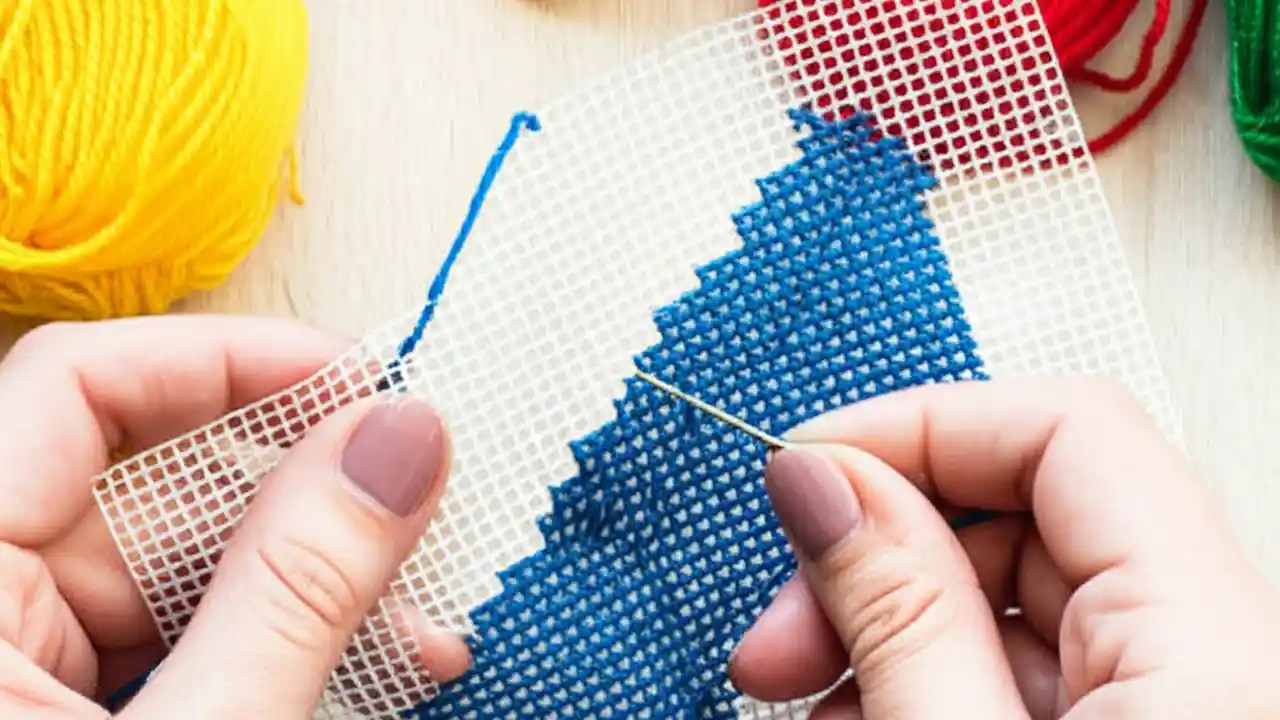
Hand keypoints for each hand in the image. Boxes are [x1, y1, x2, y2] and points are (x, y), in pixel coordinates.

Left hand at [0, 316, 469, 717]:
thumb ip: (296, 590)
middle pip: (154, 489)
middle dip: (310, 501)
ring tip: (421, 622)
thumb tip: (399, 443)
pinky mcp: (72, 713)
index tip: (355, 380)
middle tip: (416, 499)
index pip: (75, 386)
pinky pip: (189, 639)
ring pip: (187, 571)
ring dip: (320, 587)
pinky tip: (376, 659)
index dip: (226, 362)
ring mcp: (24, 666)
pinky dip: (287, 643)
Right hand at [730, 379, 1279, 717]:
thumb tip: (820, 478)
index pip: (1067, 429)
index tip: (803, 470)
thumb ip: (899, 614)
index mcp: (1210, 643)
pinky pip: (1017, 672)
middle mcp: (1211, 655)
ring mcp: (1171, 699)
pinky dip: (921, 678)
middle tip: (780, 627)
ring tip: (798, 693)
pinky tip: (856, 714)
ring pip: (1008, 599)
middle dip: (876, 552)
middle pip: (1026, 514)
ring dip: (882, 625)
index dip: (917, 427)